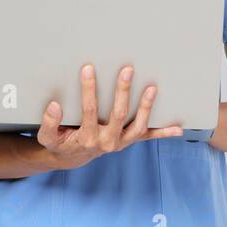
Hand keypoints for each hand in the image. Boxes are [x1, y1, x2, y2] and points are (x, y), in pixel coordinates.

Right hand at [37, 64, 183, 168]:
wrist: (72, 157)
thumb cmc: (60, 142)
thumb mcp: (47, 136)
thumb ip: (48, 123)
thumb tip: (54, 106)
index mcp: (87, 137)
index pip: (89, 110)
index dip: (88, 89)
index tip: (87, 68)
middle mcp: (107, 142)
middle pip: (118, 115)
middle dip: (123, 91)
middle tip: (127, 70)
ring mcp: (121, 142)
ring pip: (137, 126)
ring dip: (146, 108)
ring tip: (152, 88)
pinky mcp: (129, 141)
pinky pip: (148, 137)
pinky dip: (163, 133)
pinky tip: (179, 127)